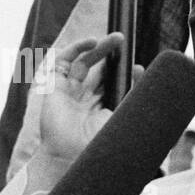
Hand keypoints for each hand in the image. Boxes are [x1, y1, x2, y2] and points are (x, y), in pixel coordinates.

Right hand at [37, 32, 143, 162]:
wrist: (74, 155)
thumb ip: (134, 92)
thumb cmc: (101, 141)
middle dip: (113, 56)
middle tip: (124, 42)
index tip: (137, 67)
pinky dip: (76, 48)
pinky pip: (63, 62)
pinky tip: (91, 42)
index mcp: (103, 110)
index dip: (124, 72)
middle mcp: (86, 101)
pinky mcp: (55, 87)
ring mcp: (70, 94)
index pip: (114, 84)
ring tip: (117, 39)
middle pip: (100, 71)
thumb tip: (139, 69)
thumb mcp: (126, 114)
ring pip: (84, 63)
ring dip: (100, 48)